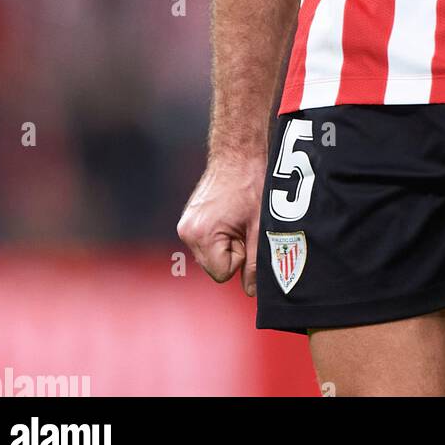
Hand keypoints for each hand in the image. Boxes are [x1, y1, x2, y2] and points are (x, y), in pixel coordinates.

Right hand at [177, 157, 263, 295]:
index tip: (245, 232)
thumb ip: (256, 262)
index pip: (222, 272)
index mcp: (201, 235)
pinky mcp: (189, 218)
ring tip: (235, 217)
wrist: (238, 154)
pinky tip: (228, 214)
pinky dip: (219, 234)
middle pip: (214, 266)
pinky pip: (206, 241)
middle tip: (242, 224)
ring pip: (211, 254)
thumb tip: (251, 291)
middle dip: (232, 251)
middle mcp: (187, 232)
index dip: (240, 257)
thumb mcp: (259, 226)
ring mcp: (185, 224)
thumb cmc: (251, 185)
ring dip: (225, 243)